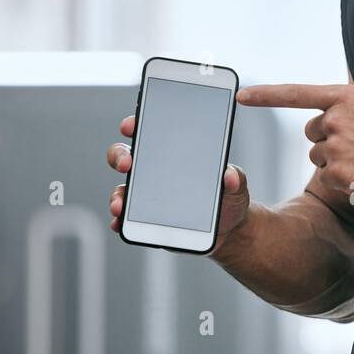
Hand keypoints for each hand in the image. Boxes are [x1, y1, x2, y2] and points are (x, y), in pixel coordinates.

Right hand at [106, 113, 251, 254]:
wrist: (230, 228)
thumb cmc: (229, 198)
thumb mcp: (237, 185)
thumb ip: (235, 178)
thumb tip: (230, 175)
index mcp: (175, 153)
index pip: (149, 133)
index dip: (136, 125)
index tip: (131, 125)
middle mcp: (154, 171)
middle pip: (125, 157)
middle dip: (119, 156)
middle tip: (126, 163)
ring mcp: (147, 196)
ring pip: (122, 189)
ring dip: (117, 195)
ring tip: (121, 204)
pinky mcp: (146, 219)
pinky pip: (127, 219)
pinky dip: (121, 221)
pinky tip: (121, 223)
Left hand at [237, 82, 353, 201]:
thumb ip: (352, 94)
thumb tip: (338, 90)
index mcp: (344, 98)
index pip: (296, 94)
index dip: (265, 95)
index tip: (243, 96)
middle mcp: (335, 120)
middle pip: (312, 131)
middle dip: (328, 137)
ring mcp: (335, 147)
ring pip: (318, 155)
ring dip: (335, 158)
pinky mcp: (336, 173)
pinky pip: (326, 175)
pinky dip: (341, 177)